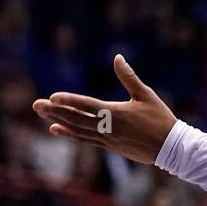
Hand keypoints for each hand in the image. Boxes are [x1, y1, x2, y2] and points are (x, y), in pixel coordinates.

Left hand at [32, 55, 177, 164]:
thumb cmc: (160, 118)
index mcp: (115, 113)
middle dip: (54, 111)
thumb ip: (128, 76)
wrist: (170, 147)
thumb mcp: (145, 94)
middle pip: (76, 118)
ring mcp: (106, 139)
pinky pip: (84, 139)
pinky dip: (70, 134)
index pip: (86, 105)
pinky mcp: (108, 146)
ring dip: (59, 121)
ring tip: (43, 114)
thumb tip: (117, 57)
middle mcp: (107, 127)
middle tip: (36, 105)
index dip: (68, 101)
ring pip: (77, 129)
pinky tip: (57, 129)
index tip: (52, 97)